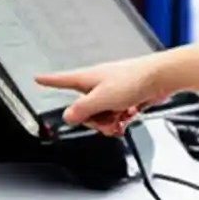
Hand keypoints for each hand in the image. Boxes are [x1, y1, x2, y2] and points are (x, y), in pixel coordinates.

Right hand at [35, 58, 170, 136]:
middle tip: (106, 118)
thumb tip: (68, 117)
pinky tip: (128, 118)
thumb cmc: (134, 79)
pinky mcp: (125, 99)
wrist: (161, 77)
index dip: (48, 81)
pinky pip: (115, 116)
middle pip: (83, 110)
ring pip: (100, 116)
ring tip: (121, 117)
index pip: (61, 80)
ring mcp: (111, 92)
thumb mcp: (102, 98)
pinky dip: (121, 120)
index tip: (37, 78)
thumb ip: (83, 109)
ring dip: (110, 122)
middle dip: (94, 120)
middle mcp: (97, 84)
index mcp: (87, 79)